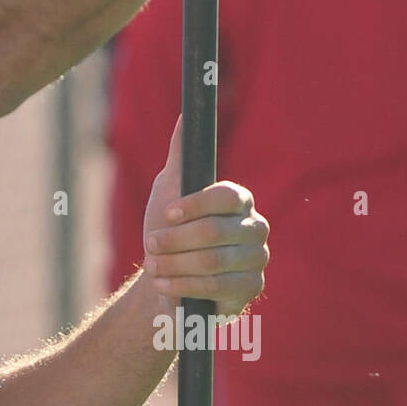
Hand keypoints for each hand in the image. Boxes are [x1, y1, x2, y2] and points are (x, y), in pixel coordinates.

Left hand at [142, 116, 268, 318]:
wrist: (167, 281)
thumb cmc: (169, 231)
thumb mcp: (169, 189)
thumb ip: (180, 155)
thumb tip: (186, 116)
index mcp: (239, 200)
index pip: (226, 196)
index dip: (194, 205)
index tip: (165, 214)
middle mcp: (256, 227)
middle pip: (215, 231)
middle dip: (174, 240)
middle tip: (150, 245)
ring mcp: (256, 260)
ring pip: (212, 261)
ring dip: (174, 264)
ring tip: (153, 266)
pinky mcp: (250, 289)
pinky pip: (216, 287)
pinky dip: (182, 286)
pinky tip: (163, 285)